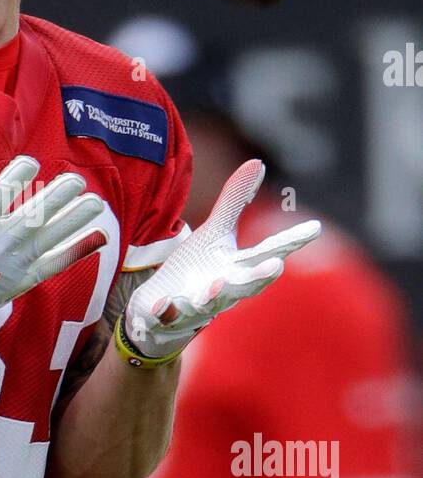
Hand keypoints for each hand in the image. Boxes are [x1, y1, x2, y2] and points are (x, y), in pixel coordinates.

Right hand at [0, 136, 108, 347]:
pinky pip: (56, 265)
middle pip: (31, 220)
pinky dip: (78, 251)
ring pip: (49, 240)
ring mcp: (12, 266)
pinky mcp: (24, 282)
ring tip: (96, 202)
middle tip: (77, 180)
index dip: (15, 180)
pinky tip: (100, 237)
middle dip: (56, 200)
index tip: (32, 162)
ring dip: (74, 222)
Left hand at [125, 160, 320, 358]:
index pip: (268, 253)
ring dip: (212, 296)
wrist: (163, 309)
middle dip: (259, 277)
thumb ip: (235, 200)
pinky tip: (163, 304)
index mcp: (239, 269)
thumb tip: (258, 161)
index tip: (315, 228)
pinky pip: (167, 315)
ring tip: (214, 286)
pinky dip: (166, 311)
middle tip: (276, 267)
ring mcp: (196, 306)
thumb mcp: (215, 232)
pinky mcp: (167, 315)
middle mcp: (223, 290)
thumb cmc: (198, 268)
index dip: (291, 241)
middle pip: (245, 285)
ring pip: (207, 304)